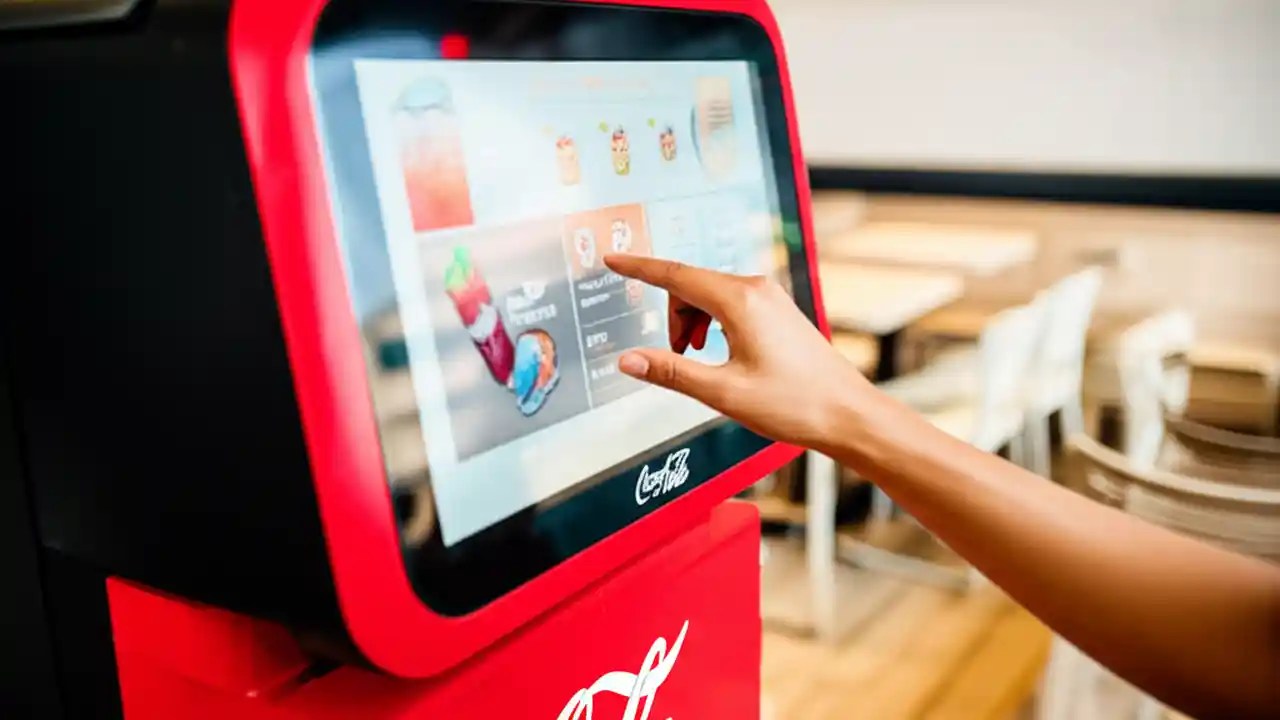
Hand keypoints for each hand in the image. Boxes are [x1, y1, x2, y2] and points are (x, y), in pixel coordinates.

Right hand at [604, 254, 870, 451]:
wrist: (846, 412)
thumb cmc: (794, 403)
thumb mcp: (723, 392)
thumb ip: (672, 372)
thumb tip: (628, 360)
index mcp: (739, 301)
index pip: (674, 275)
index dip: (638, 268)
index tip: (612, 260)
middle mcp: (755, 289)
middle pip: (690, 286)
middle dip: (673, 319)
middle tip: (679, 360)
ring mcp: (769, 297)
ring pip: (708, 296)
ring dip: (692, 324)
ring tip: (701, 362)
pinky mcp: (776, 310)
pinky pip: (729, 304)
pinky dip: (712, 324)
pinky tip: (721, 355)